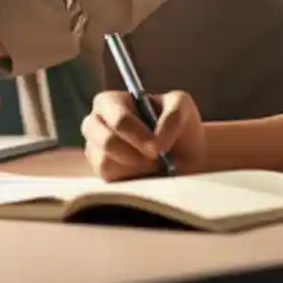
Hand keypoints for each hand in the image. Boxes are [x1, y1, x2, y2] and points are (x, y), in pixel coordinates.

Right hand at [81, 90, 204, 180]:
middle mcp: (96, 124)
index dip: (136, 133)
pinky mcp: (100, 174)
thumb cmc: (180, 128)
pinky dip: (132, 179)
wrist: (187, 160)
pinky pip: (110, 180)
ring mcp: (95, 151)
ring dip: (136, 167)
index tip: (157, 147)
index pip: (115, 118)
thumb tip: (156, 142)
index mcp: (111, 102)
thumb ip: (173, 116)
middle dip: (135, 154)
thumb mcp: (183, 108)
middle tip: (157, 160)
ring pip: (107, 163)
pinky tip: (145, 173)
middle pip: (106, 141)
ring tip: (154, 164)